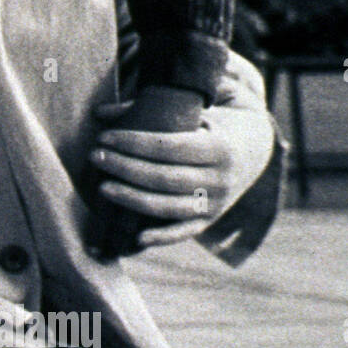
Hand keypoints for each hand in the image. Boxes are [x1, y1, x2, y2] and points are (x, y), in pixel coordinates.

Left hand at [90, 97, 272, 248]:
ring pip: (169, 206)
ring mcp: (217, 204)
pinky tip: (136, 237)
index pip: (170, 146)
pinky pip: (183, 233)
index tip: (105, 137)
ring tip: (102, 187)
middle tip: (95, 156)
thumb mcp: (193, 112)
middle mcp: (221, 179)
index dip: (135, 142)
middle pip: (165, 177)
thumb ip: (150, 110)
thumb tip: (99, 113)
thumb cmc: (209, 127)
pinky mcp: (209, 221)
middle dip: (126, 168)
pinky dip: (161, 237)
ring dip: (133, 199)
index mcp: (220, 147)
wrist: (252, 151)